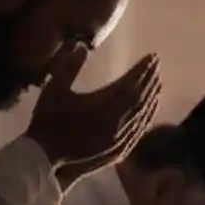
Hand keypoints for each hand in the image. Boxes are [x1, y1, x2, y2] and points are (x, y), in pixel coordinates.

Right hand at [27, 48, 161, 178]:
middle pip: (141, 98)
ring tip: (159, 82)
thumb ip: (68, 67)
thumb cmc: (48, 122)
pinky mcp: (120, 151)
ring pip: (143, 115)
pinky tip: (151, 110)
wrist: (45, 159)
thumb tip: (81, 45)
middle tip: (157, 65)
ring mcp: (121, 138)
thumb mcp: (53, 90)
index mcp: (103, 105)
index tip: (152, 56)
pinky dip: (148, 117)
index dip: (143, 69)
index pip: (131, 83)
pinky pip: (140, 131)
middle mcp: (117, 122)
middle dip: (150, 80)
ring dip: (153, 97)